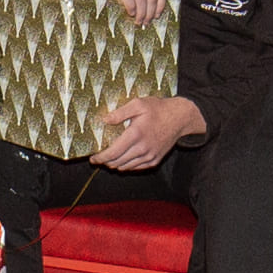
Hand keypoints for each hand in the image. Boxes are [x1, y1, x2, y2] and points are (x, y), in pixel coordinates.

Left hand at [90, 94, 204, 172]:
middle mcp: (142, 148)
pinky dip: (127, 166)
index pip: (113, 153)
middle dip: (105, 162)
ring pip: (126, 167)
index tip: (93, 157)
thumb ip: (120, 113)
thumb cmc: (158, 109)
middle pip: (117, 162)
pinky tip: (122, 159)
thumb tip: (104, 120)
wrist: (179, 118)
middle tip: (98, 158)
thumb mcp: (138, 104)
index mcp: (136, 134)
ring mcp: (149, 156)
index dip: (100, 157)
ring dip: (115, 165)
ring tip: (109, 159)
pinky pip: (136, 167)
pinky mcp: (154, 160)